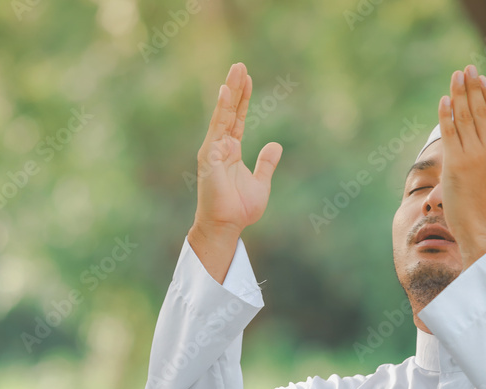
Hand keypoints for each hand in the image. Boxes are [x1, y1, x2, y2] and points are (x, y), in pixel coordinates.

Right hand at [193, 62, 282, 239]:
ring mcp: (213, 150)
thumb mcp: (261, 183)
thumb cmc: (240, 208)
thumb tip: (275, 145)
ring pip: (222, 115)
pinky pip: (217, 129)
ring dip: (229, 92)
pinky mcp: (210, 157)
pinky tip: (225, 93)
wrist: (227, 226)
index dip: (243, 99)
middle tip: (240, 65)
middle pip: (229, 111)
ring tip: (236, 71)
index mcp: (231, 151)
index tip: (248, 79)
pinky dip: (221, 110)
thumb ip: (266, 163)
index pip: (237, 118)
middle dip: (235, 88)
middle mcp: (220, 147)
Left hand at [437, 65, 485, 265]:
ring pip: (466, 117)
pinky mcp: (457, 163)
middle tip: (466, 69)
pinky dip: (447, 114)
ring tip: (455, 77)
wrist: (484, 230)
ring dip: (459, 94)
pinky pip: (451, 132)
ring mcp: (475, 156)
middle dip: (473, 87)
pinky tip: (444, 100)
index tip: (482, 80)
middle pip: (482, 111)